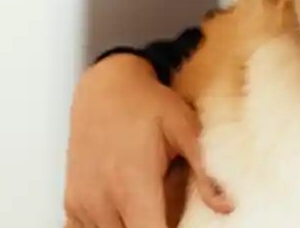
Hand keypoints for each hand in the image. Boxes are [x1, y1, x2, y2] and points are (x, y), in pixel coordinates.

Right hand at [64, 53, 232, 226]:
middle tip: (171, 214)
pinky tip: (124, 215)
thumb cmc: (147, 103)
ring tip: (150, 207)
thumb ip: (206, 172)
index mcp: (133, 184)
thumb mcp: (186, 130)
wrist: (107, 85)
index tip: (182, 225)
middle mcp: (102, 198)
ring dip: (132, 227)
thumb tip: (227, 206)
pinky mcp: (72, 201)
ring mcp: (83, 202)